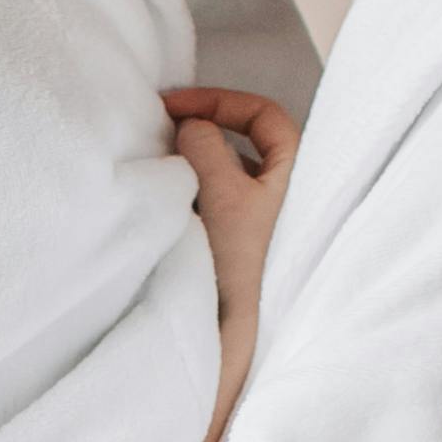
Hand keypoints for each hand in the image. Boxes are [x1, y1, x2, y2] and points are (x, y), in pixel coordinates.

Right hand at [167, 88, 294, 441]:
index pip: (266, 116)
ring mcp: (247, 228)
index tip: (178, 108)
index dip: (224, 100)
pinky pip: (198, 206)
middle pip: (237, 145)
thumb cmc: (232, 267)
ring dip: (182, 166)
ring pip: (214, 176)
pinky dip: (176, 196)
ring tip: (150, 166)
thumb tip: (188, 127)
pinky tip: (152, 201)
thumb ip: (204, 145)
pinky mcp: (220, 251)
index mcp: (291, 182)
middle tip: (155, 130)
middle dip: (195, 132)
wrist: (222, 341)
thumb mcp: (221, 191)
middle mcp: (273, 203)